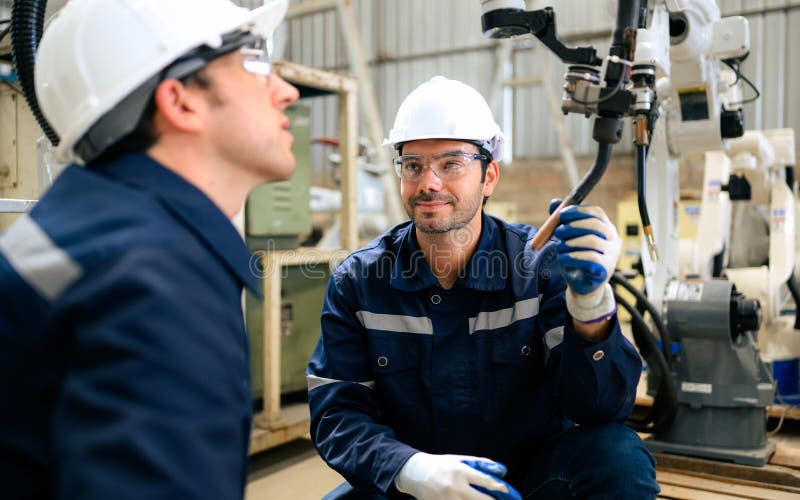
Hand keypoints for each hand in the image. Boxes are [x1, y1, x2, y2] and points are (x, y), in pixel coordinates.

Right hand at [395, 452, 520, 499]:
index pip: (485, 481)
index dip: (499, 487)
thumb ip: (478, 464)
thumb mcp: (458, 459)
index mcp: (460, 472)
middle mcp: (455, 487)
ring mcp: (447, 499)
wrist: (415, 473)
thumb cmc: (440, 465)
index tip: (506, 491)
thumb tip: (498, 469)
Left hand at [551, 202, 620, 322]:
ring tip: (560, 248)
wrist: (582, 285)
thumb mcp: (569, 238)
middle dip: (574, 226)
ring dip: (571, 243)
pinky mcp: (606, 269)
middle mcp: (613, 240)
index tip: (562, 214)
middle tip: (558, 231)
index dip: (578, 211)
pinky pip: (590, 258)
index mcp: (606, 228)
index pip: (596, 212)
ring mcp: (612, 255)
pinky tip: (564, 258)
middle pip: (596, 225)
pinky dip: (573, 256)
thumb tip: (554, 203)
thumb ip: (563, 221)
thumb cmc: (577, 258)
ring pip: (592, 241)